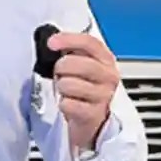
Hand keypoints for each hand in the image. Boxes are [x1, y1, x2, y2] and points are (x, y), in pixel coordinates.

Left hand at [48, 32, 118, 149]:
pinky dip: (63, 104)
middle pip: (79, 63)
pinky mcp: (94, 114)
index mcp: (106, 60)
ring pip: (70, 84)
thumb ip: (72, 51)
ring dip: (61, 87)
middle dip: (61, 67)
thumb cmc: (84, 89)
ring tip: (65, 90)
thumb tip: (54, 41)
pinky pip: (68, 104)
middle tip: (59, 73)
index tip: (52, 43)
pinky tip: (69, 103)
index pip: (89, 43)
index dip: (68, 40)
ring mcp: (103, 96)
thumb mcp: (83, 66)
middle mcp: (108, 76)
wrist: (91, 120)